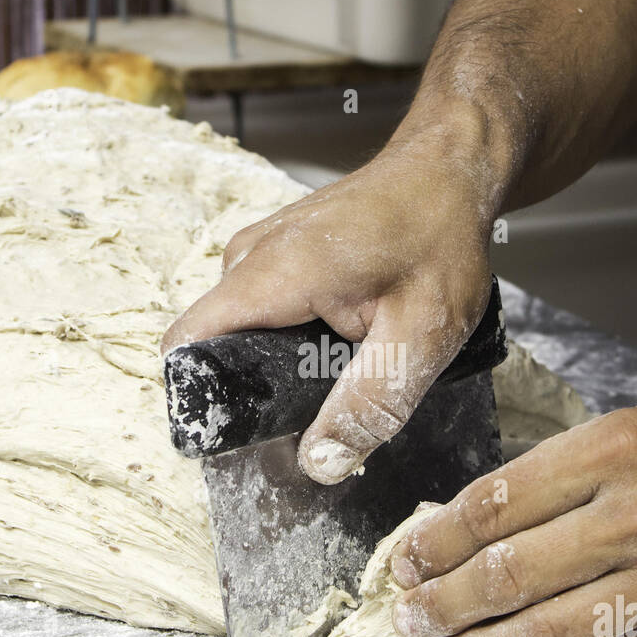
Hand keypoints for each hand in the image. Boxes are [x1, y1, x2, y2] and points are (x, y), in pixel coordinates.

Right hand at [161, 141, 495, 483]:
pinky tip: (338, 340)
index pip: (187, 348)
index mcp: (271, 273)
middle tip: (323, 404)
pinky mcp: (272, 255)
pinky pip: (258, 312)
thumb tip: (320, 465)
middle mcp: (248, 258)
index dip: (206, 403)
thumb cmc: (440, 237)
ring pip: (240, 334)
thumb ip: (370, 403)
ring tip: (339, 365)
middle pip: (216, 350)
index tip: (248, 441)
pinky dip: (289, 338)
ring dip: (279, 365)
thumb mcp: (421, 336)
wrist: (449, 171)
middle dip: (258, 392)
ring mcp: (257, 253)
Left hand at [387, 396, 636, 636]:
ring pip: (545, 634)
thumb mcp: (621, 429)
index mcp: (615, 450)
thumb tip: (457, 530)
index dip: (436, 541)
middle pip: (509, 574)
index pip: (494, 505)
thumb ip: (544, 478)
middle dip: (442, 601)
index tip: (406, 558)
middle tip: (408, 614)